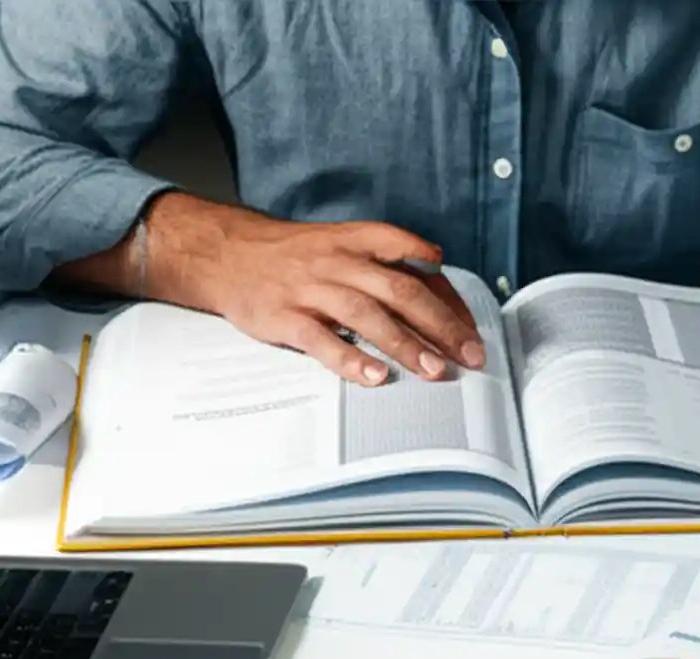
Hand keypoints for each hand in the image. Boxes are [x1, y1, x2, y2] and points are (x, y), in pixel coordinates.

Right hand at [140, 194, 485, 385]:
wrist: (228, 253)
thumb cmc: (296, 255)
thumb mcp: (341, 241)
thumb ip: (385, 258)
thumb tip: (437, 278)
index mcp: (357, 240)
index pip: (413, 259)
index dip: (446, 291)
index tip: (471, 324)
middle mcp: (339, 261)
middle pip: (400, 292)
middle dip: (441, 326)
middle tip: (469, 356)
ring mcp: (311, 289)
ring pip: (367, 315)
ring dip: (405, 345)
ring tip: (434, 371)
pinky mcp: (285, 316)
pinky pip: (321, 340)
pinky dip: (349, 359)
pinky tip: (374, 376)